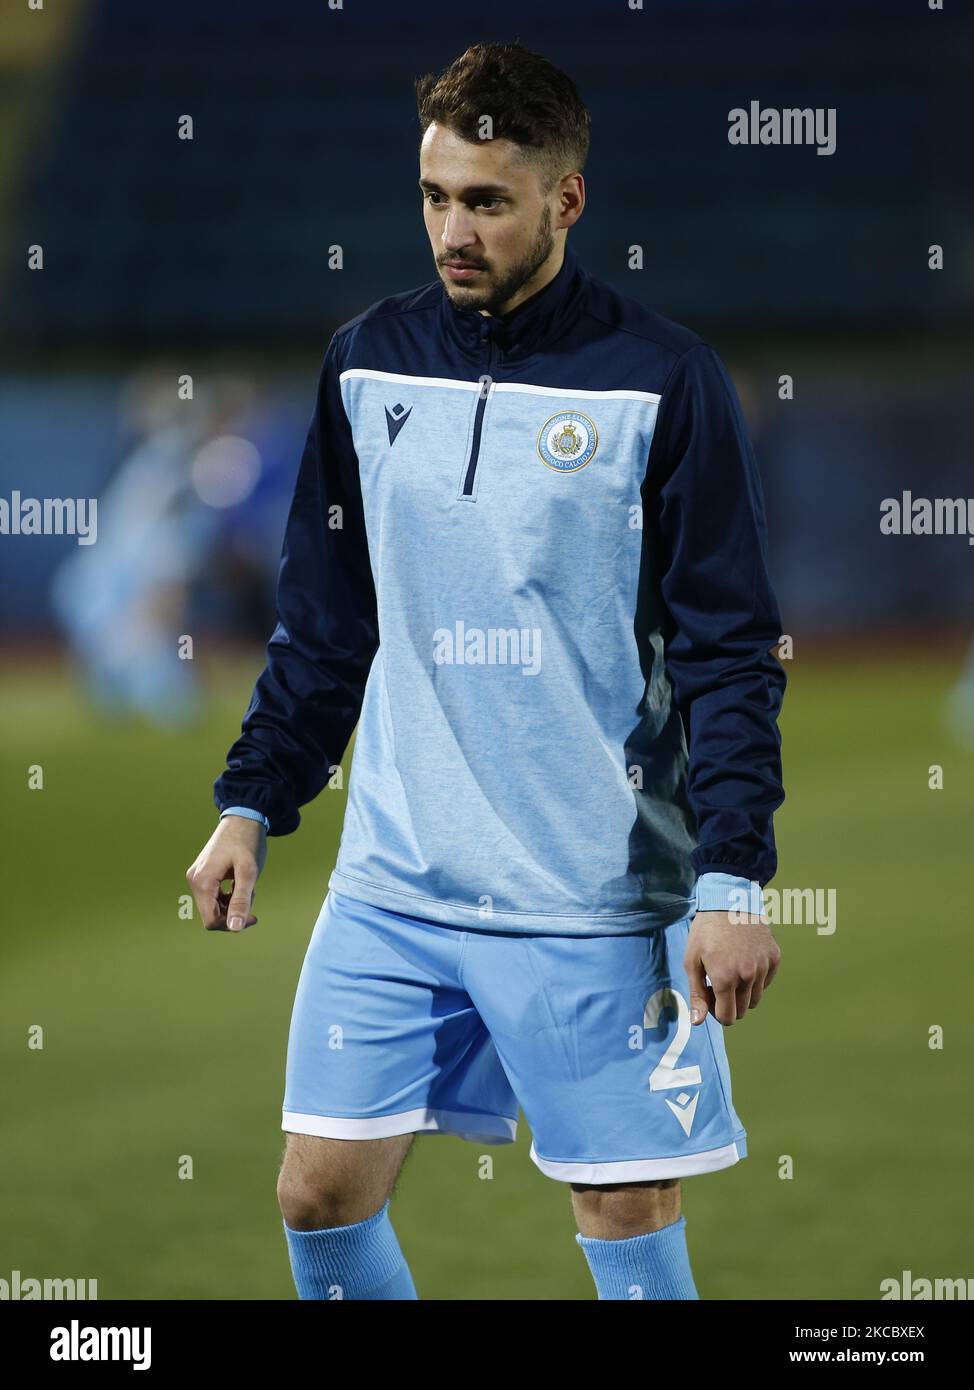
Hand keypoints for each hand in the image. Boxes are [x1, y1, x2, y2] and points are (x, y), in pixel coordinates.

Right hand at [186, 816, 266, 932]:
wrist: (243, 817)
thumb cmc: (247, 842)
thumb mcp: (248, 872)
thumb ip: (241, 900)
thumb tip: (235, 927)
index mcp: (202, 882)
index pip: (211, 921)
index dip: (232, 924)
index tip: (253, 916)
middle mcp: (194, 880)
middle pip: (211, 914)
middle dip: (233, 910)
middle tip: (252, 894)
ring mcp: (196, 876)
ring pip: (213, 905)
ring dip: (232, 902)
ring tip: (247, 885)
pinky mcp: (202, 873)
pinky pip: (213, 895)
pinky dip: (228, 895)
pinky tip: (239, 882)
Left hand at [684, 911, 779, 1026]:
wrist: (730, 900)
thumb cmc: (706, 931)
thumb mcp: (692, 961)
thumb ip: (696, 994)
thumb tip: (697, 1022)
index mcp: (725, 978)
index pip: (728, 1017)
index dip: (717, 1013)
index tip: (710, 998)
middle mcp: (748, 976)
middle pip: (742, 1010)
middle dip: (729, 1003)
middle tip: (718, 982)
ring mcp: (763, 966)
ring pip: (755, 998)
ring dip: (743, 992)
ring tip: (731, 970)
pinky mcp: (774, 958)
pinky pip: (766, 982)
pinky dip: (756, 979)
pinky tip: (744, 960)